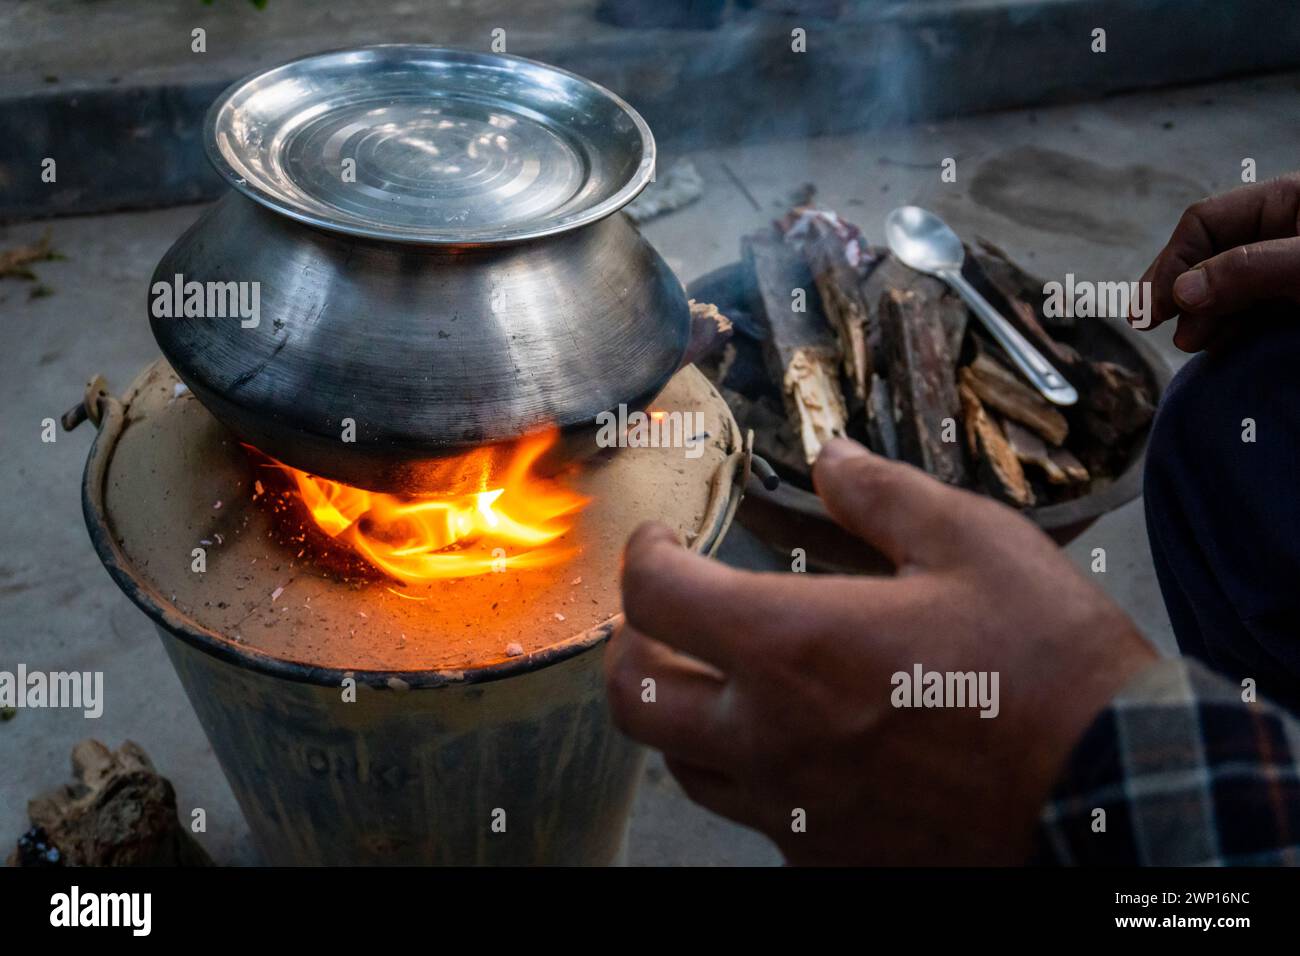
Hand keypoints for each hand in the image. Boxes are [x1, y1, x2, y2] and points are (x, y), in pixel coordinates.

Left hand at [605, 439, 1156, 864]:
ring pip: (684, 765)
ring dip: (684, 713)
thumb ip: (884, 497)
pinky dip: (750, 771)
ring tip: (718, 679)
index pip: (654, 596)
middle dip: (631, 647)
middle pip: (634, 699)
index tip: (661, 542)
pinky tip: (796, 743)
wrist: (1116, 796)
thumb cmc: (1051, 669)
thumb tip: (834, 458)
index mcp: (792, 646)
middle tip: (661, 619)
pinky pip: (754, 813)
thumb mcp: (976, 546)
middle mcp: (771, 735)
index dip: (643, 556)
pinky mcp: (828, 855)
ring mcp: (794, 807)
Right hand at [1133, 174, 1299, 351]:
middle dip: (1178, 292)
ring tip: (1190, 342)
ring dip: (1200, 316)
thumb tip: (1179, 292)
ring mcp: (1287, 270)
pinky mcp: (1296, 305)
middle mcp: (1280, 232)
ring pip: (1226, 289)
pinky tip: (1217, 346)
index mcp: (1286, 200)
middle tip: (1150, 323)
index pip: (1204, 221)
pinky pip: (1251, 314)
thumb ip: (1247, 270)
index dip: (1171, 262)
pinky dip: (1228, 331)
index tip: (1154, 306)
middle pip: (1208, 255)